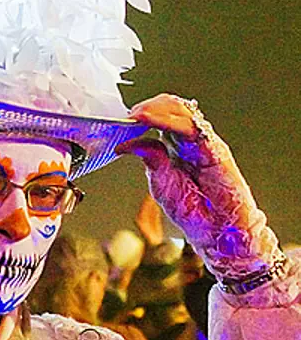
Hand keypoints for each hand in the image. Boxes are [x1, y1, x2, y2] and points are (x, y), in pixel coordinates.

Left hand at [117, 94, 282, 282]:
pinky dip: (170, 122)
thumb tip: (127, 143)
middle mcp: (190, 141)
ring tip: (137, 115)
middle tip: (129, 115)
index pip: (160, 119)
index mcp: (176, 147)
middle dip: (148, 108)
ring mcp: (204, 143)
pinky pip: (192, 129)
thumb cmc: (194, 210)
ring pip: (182, 112)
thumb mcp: (160, 183)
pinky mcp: (215, 149)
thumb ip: (149, 159)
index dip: (142, 116)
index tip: (121, 120)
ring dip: (157, 110)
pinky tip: (154, 122)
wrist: (217, 231)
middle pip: (172, 109)